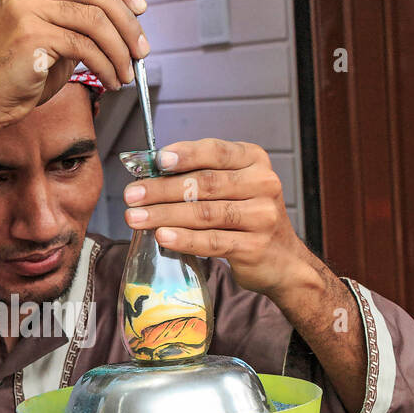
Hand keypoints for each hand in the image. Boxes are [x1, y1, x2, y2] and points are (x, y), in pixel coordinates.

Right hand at [0, 0, 149, 130]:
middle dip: (127, 21)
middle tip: (142, 49)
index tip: (141, 8)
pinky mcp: (30, 35)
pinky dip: (105, 66)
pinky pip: (84, 47)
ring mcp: (25, 9)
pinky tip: (110, 80)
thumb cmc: (17, 78)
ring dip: (120, 48)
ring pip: (94, 19)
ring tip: (127, 72)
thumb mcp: (51, 39)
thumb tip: (125, 20)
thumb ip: (77, 22)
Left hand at [123, 139, 308, 297]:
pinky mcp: (255, 246)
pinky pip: (212, 241)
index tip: (157, 160)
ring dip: (165, 214)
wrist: (282, 260)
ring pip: (205, 213)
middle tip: (132, 195)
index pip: (216, 152)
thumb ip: (200, 176)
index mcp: (254, 161)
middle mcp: (263, 184)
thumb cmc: (246, 217)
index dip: (185, 155)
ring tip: (136, 218)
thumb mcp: (233, 187)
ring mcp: (262, 216)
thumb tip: (148, 173)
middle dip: (162, 189)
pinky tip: (162, 236)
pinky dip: (184, 239)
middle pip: (205, 183)